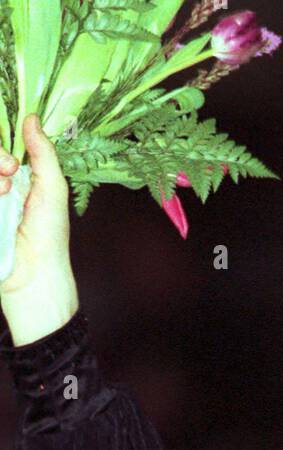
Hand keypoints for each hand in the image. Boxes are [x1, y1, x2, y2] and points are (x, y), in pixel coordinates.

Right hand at [0, 112, 77, 342]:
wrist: (36, 275)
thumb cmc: (49, 236)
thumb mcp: (53, 188)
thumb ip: (43, 153)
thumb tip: (31, 118)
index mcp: (16, 178)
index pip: (0, 150)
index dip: (0, 150)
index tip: (13, 163)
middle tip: (9, 174)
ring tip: (3, 194)